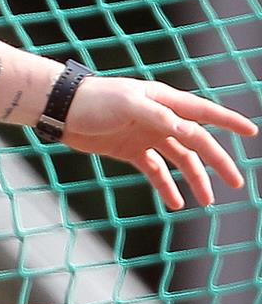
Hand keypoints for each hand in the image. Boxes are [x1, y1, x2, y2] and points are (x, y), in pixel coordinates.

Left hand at [62, 77, 256, 209]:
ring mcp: (146, 135)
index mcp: (163, 101)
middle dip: (217, 162)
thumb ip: (159, 116)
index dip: (228, 121)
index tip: (251, 131)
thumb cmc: (94, 100)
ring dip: (194, 179)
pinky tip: (175, 203)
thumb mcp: (128, 104)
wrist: (60, 110)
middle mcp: (159, 118)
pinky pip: (155, 171)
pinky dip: (165, 187)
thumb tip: (189, 129)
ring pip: (179, 160)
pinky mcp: (130, 150)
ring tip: (207, 201)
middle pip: (196, 142)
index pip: (203, 111)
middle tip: (236, 184)